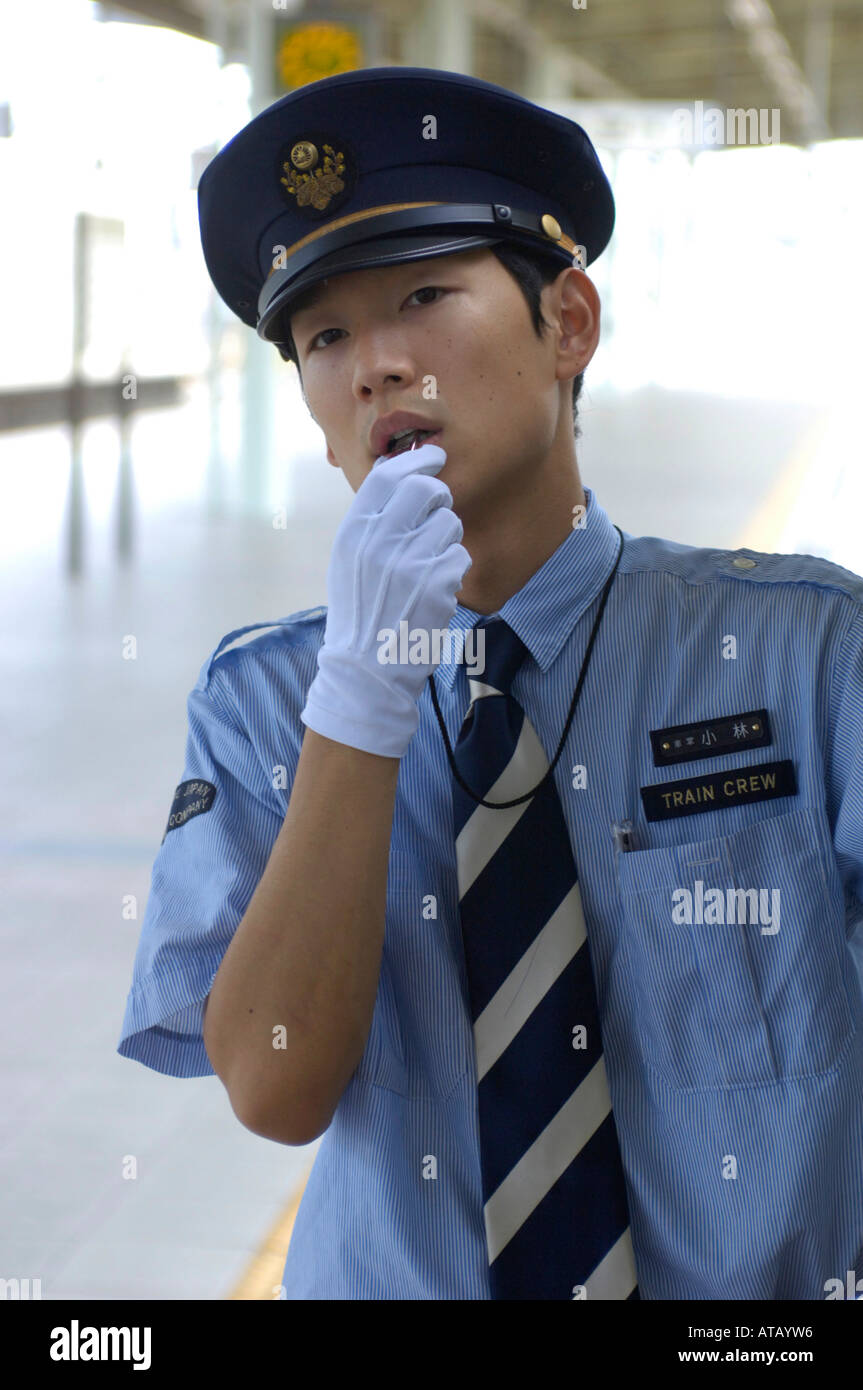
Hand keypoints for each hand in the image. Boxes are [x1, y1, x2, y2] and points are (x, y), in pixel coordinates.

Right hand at [300, 442, 471, 756]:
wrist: (367, 669)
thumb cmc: (361, 611)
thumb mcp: (348, 560)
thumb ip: (371, 520)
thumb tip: (400, 472)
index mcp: (354, 532)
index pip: (388, 476)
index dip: (416, 460)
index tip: (434, 456)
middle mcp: (380, 541)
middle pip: (427, 489)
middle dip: (439, 496)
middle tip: (437, 514)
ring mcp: (410, 562)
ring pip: (450, 523)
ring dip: (447, 541)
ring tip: (427, 568)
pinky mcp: (437, 584)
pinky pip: (461, 556)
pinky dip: (453, 571)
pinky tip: (434, 591)